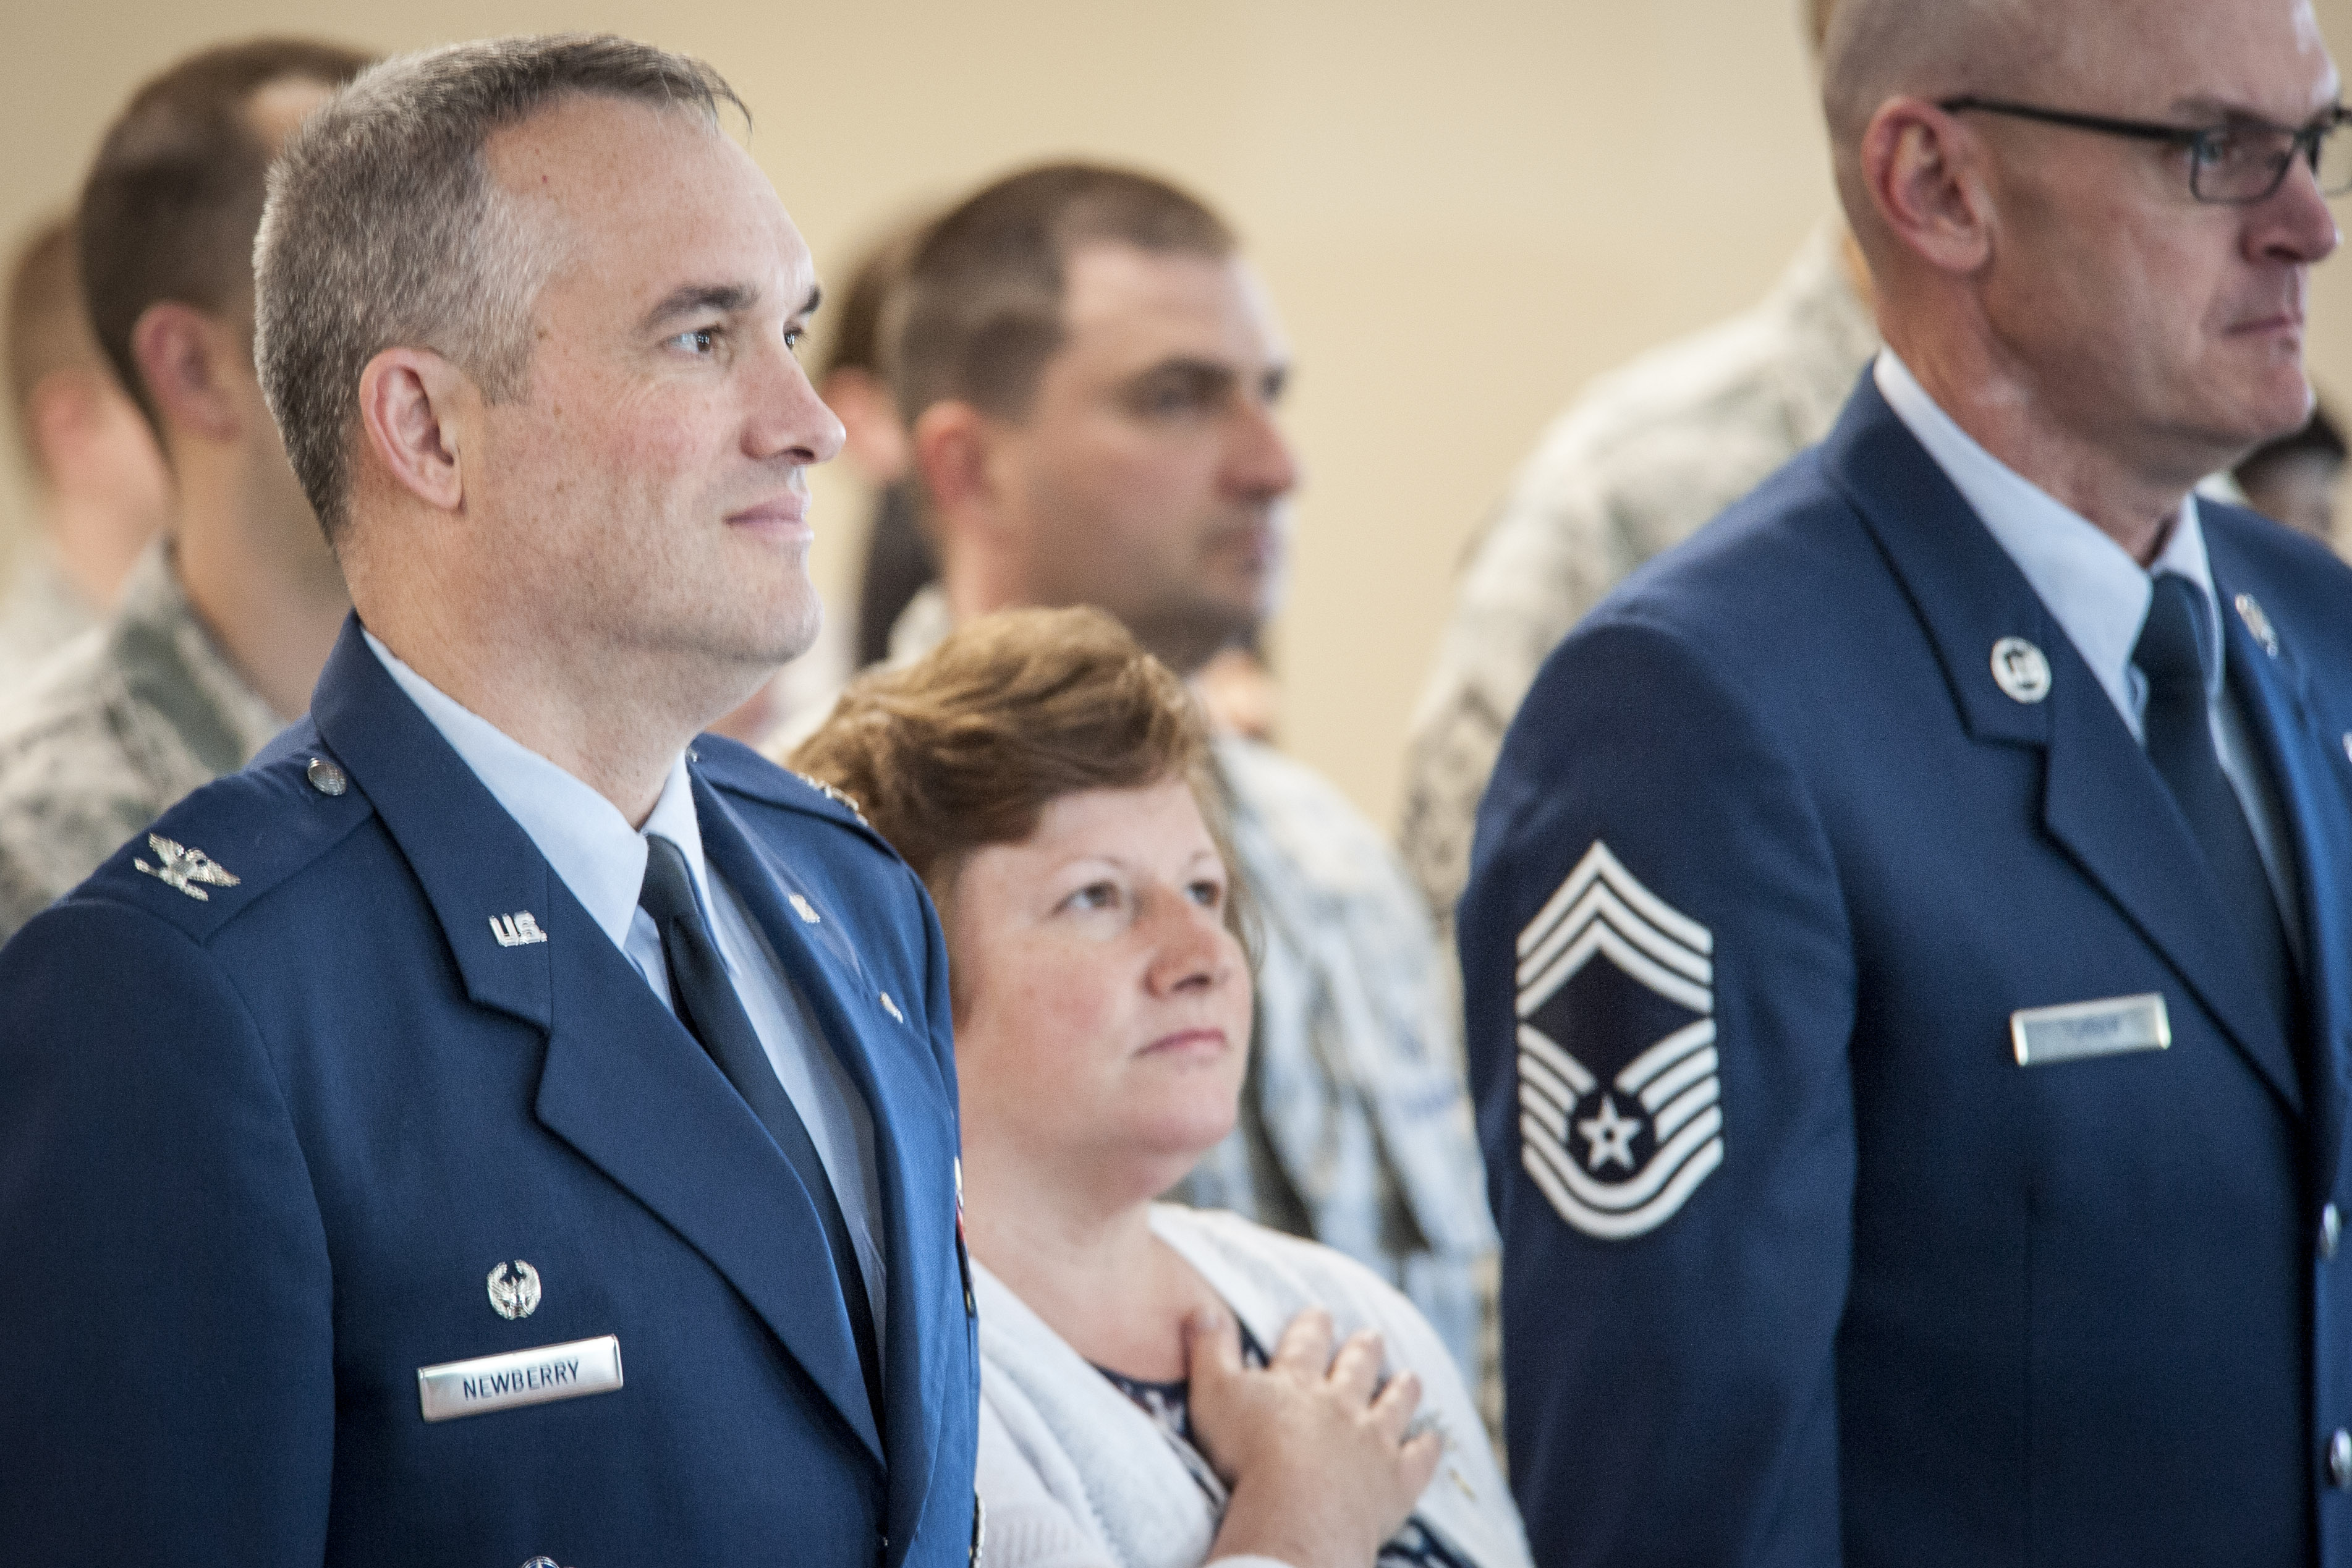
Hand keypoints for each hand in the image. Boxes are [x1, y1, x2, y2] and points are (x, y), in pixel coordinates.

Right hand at [1184, 1305, 1442, 1567]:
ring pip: (1394, 1405)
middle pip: (1357, 1368)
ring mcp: (1373, 1442)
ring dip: (1402, 1389)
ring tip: (1410, 1377)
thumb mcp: (1213, 1394)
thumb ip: (1209, 1351)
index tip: (1320, 1314)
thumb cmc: (1247, 1453)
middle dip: (1364, 1350)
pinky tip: (1435, 1438)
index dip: (1313, 1327)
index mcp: (1296, 1383)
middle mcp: (1340, 1404)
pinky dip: (1429, 1446)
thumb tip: (1203, 1308)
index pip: (1306, 1344)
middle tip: (1372, 1336)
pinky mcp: (1395, 1481)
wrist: (1297, 1509)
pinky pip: (1420, 1457)